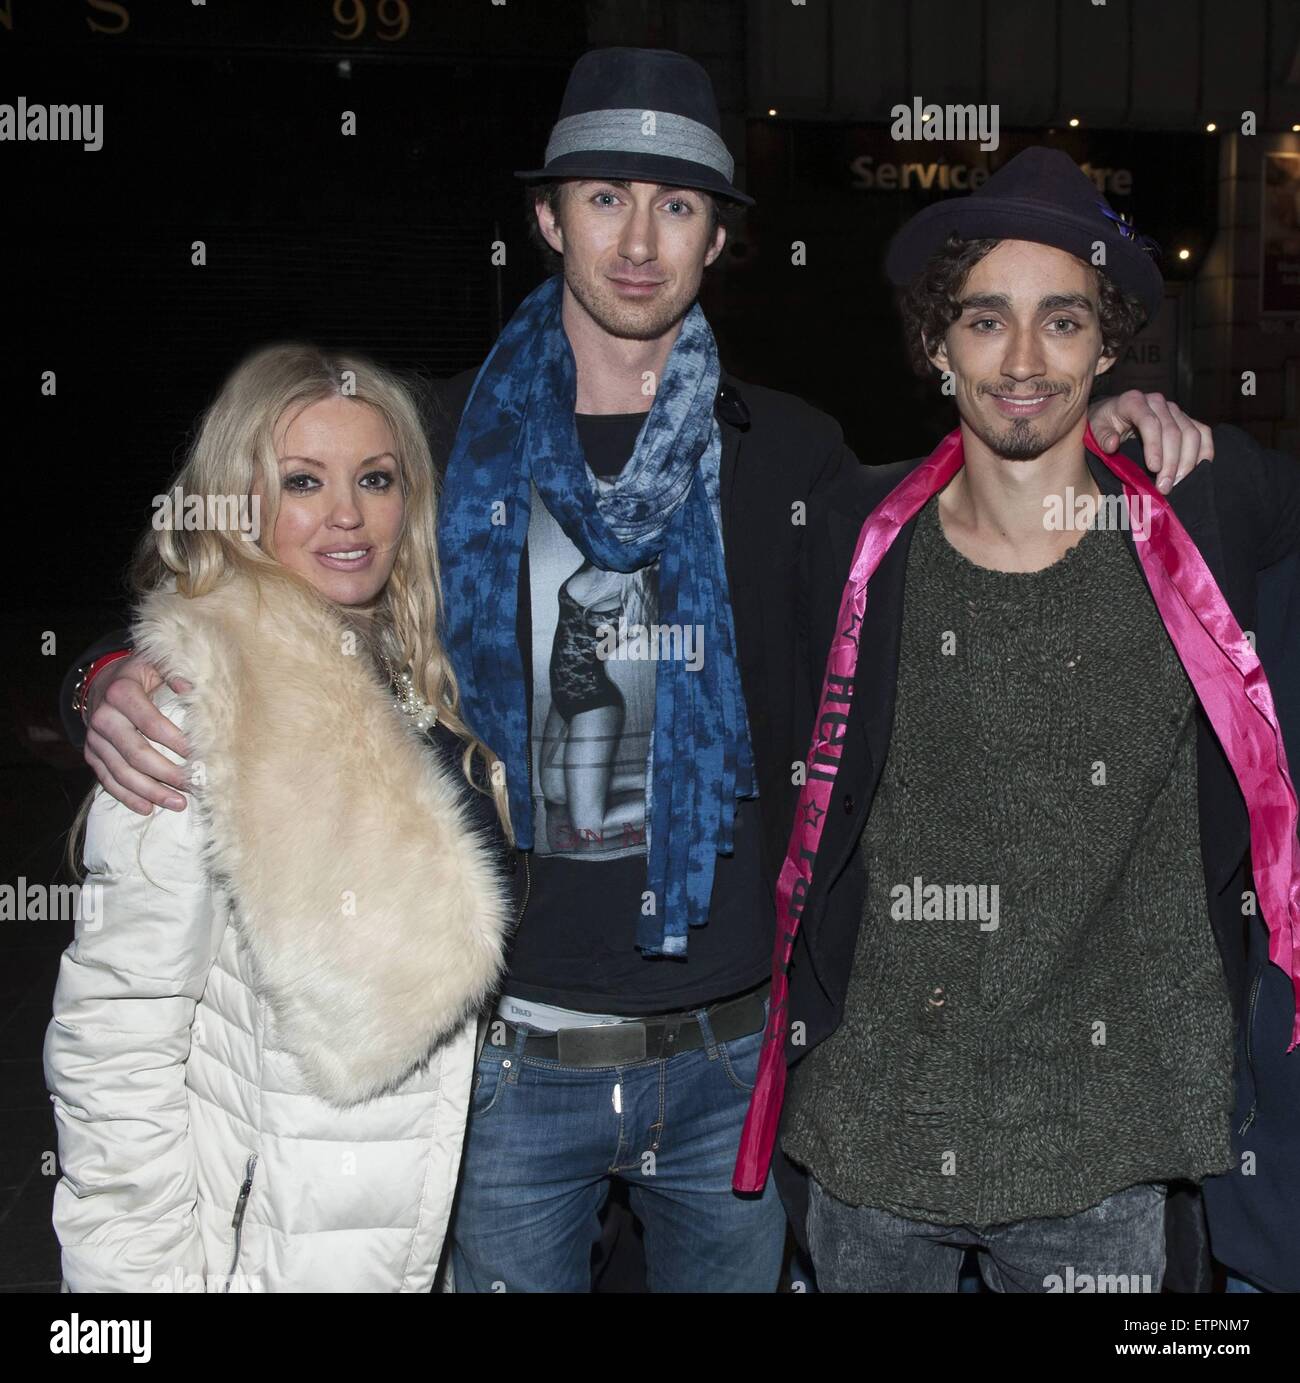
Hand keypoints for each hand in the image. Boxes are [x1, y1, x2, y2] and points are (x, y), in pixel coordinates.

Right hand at [84, 655, 192, 815]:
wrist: (104, 680)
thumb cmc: (142, 673)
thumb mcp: (158, 663)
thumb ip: (177, 673)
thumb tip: (193, 690)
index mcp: (121, 692)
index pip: (151, 723)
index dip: (176, 742)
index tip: (200, 756)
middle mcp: (103, 717)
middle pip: (136, 753)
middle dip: (167, 773)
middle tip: (194, 786)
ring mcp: (94, 739)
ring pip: (121, 772)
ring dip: (151, 792)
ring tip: (179, 803)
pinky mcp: (91, 754)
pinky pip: (107, 780)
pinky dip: (127, 797)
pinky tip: (147, 808)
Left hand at [1088, 390, 1213, 493]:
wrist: (1113, 414)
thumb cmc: (1104, 422)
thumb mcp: (1095, 427)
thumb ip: (1101, 435)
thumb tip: (1112, 445)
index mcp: (1134, 401)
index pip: (1150, 422)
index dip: (1154, 446)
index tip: (1154, 468)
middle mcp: (1158, 402)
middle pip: (1174, 432)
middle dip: (1171, 462)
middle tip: (1164, 487)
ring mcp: (1175, 410)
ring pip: (1191, 434)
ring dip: (1187, 462)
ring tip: (1176, 484)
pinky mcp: (1186, 419)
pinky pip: (1203, 433)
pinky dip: (1205, 451)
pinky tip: (1198, 470)